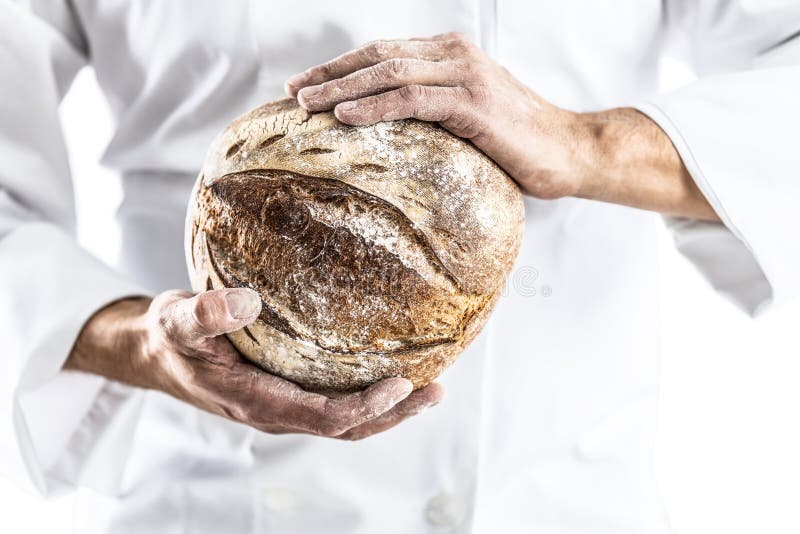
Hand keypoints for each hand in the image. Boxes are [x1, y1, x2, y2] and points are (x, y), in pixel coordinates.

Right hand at [66, 289, 443, 439]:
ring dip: (388, 410)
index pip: (322, 417)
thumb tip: (244, 300)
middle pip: (347, 427)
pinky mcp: (287, 394)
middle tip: (435, 392)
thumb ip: (205, 314)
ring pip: (345, 421)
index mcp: (256, 401)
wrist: (156, 353)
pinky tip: (391, 373)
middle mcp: (276, 412)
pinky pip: (335, 404)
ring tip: (429, 389)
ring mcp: (284, 407)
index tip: (400, 384)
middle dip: (393, 414)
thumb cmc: (170, 338)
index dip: (364, 406)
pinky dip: (368, 397)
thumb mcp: (178, 320)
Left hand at [285, 32, 718, 220]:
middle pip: (378, 57)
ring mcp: (465, 76)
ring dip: (342, 89)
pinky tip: (345, 117)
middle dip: (330, 74)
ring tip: (305, 105)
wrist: (571, 151)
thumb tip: (392, 133)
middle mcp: (455, 56)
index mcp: (452, 55)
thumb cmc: (520, 142)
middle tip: (293, 93)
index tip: (307, 84)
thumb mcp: (470, 118)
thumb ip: (434, 111)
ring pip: (389, 73)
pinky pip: (412, 100)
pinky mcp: (473, 104)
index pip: (384, 54)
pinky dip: (374, 106)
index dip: (341, 68)